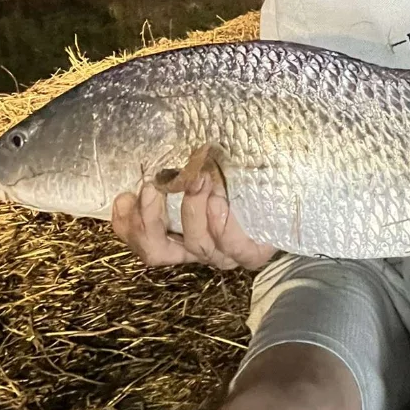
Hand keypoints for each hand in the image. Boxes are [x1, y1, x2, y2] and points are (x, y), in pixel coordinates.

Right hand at [111, 178, 276, 270]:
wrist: (286, 183)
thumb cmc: (237, 170)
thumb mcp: (199, 166)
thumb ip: (173, 169)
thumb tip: (146, 155)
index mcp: (177, 236)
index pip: (140, 241)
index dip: (126, 225)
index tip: (123, 196)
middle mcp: (197, 249)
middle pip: (157, 251)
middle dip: (150, 219)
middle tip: (152, 186)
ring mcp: (223, 254)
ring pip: (196, 245)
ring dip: (192, 210)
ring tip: (198, 179)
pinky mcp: (252, 253)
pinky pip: (233, 248)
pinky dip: (223, 227)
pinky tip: (219, 203)